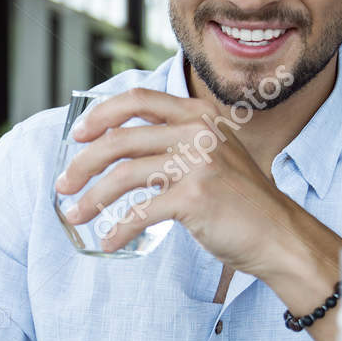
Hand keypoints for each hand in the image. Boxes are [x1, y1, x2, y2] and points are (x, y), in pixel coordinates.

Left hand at [53, 87, 298, 275]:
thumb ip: (176, 145)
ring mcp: (197, 163)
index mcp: (198, 115)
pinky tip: (108, 241)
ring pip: (124, 175)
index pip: (139, 99)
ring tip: (75, 215)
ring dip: (91, 198)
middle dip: (82, 164)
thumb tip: (118, 151)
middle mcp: (197, 132)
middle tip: (63, 185)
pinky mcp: (195, 198)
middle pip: (120, 139)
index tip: (77, 135)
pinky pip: (140, 212)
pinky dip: (118, 229)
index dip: (101, 114)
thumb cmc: (240, 201)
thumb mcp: (212, 156)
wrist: (278, 234)